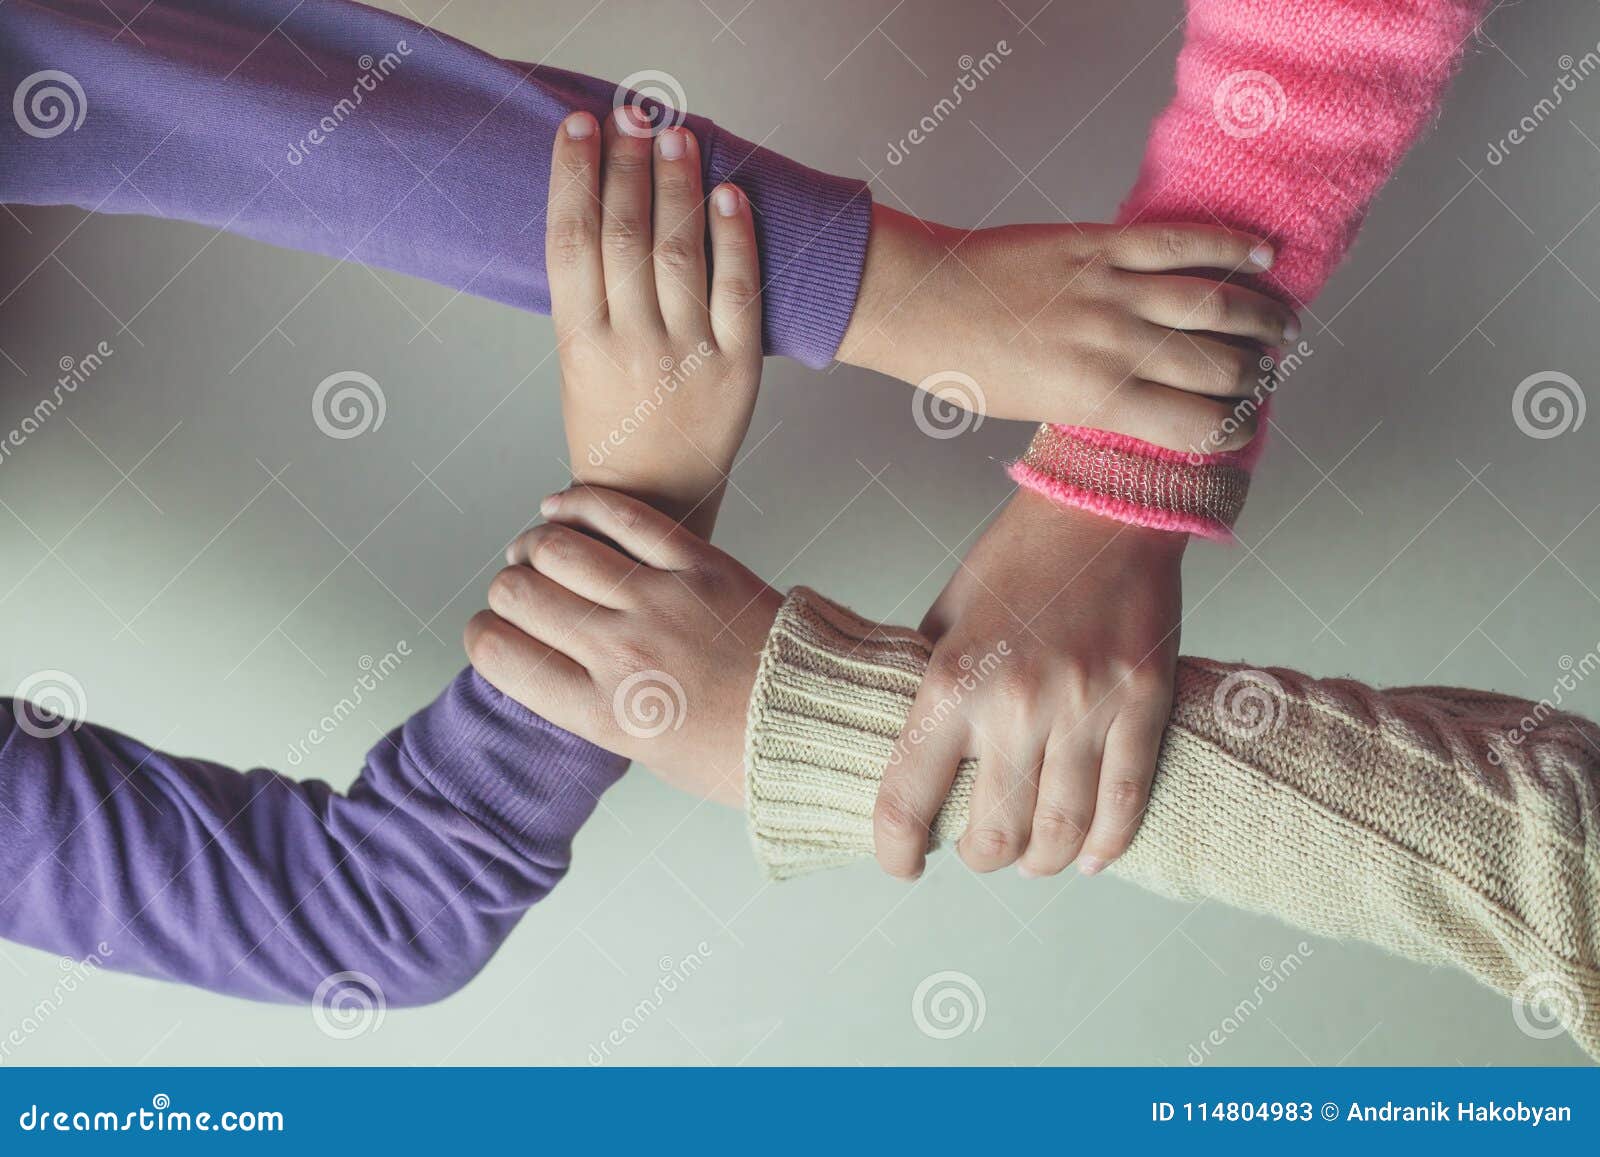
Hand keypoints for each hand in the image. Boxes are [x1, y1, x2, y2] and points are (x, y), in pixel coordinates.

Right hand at [466, 485, 780, 806]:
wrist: (819, 721)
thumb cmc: (739, 749)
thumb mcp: (646, 750)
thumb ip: (591, 705)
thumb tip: (548, 658)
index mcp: (604, 712)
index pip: (498, 654)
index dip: (483, 635)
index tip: (493, 631)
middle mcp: (621, 653)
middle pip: (516, 592)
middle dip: (507, 588)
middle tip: (523, 590)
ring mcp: (659, 602)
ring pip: (555, 547)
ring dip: (535, 544)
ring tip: (541, 551)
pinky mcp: (698, 563)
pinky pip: (619, 515)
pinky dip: (578, 504)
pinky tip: (562, 508)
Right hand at [545, 107, 763, 539]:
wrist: (655, 503)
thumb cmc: (611, 428)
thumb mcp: (577, 365)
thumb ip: (587, 299)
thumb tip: (599, 210)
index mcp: (581, 343)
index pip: (571, 240)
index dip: (573, 175)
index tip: (578, 125)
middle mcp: (632, 346)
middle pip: (626, 234)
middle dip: (628, 164)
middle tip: (632, 114)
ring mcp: (688, 356)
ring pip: (681, 252)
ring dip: (678, 184)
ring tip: (675, 136)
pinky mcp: (738, 369)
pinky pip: (739, 291)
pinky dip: (735, 238)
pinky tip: (728, 194)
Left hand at [838, 205, 1295, 451]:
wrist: (924, 304)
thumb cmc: (971, 369)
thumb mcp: (1040, 409)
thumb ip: (1104, 403)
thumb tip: (1164, 398)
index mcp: (1098, 401)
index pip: (1198, 426)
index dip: (1234, 431)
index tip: (1242, 426)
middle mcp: (1114, 348)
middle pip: (1221, 367)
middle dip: (1256, 376)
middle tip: (1265, 373)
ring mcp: (1111, 291)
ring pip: (1216, 304)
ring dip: (1263, 317)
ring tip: (1282, 327)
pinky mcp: (1101, 244)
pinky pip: (1182, 242)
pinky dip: (1230, 246)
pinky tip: (1261, 255)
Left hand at [874, 488, 1182, 879]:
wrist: (1105, 508)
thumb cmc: (1017, 559)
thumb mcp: (947, 617)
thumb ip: (934, 688)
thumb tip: (920, 757)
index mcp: (951, 682)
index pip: (907, 800)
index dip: (897, 850)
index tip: (902, 863)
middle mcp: (1016, 706)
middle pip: (993, 835)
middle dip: (979, 857)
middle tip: (977, 850)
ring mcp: (1085, 709)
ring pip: (1062, 832)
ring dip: (1042, 861)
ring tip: (1034, 860)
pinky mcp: (1141, 706)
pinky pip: (1125, 801)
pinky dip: (1107, 843)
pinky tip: (1092, 855)